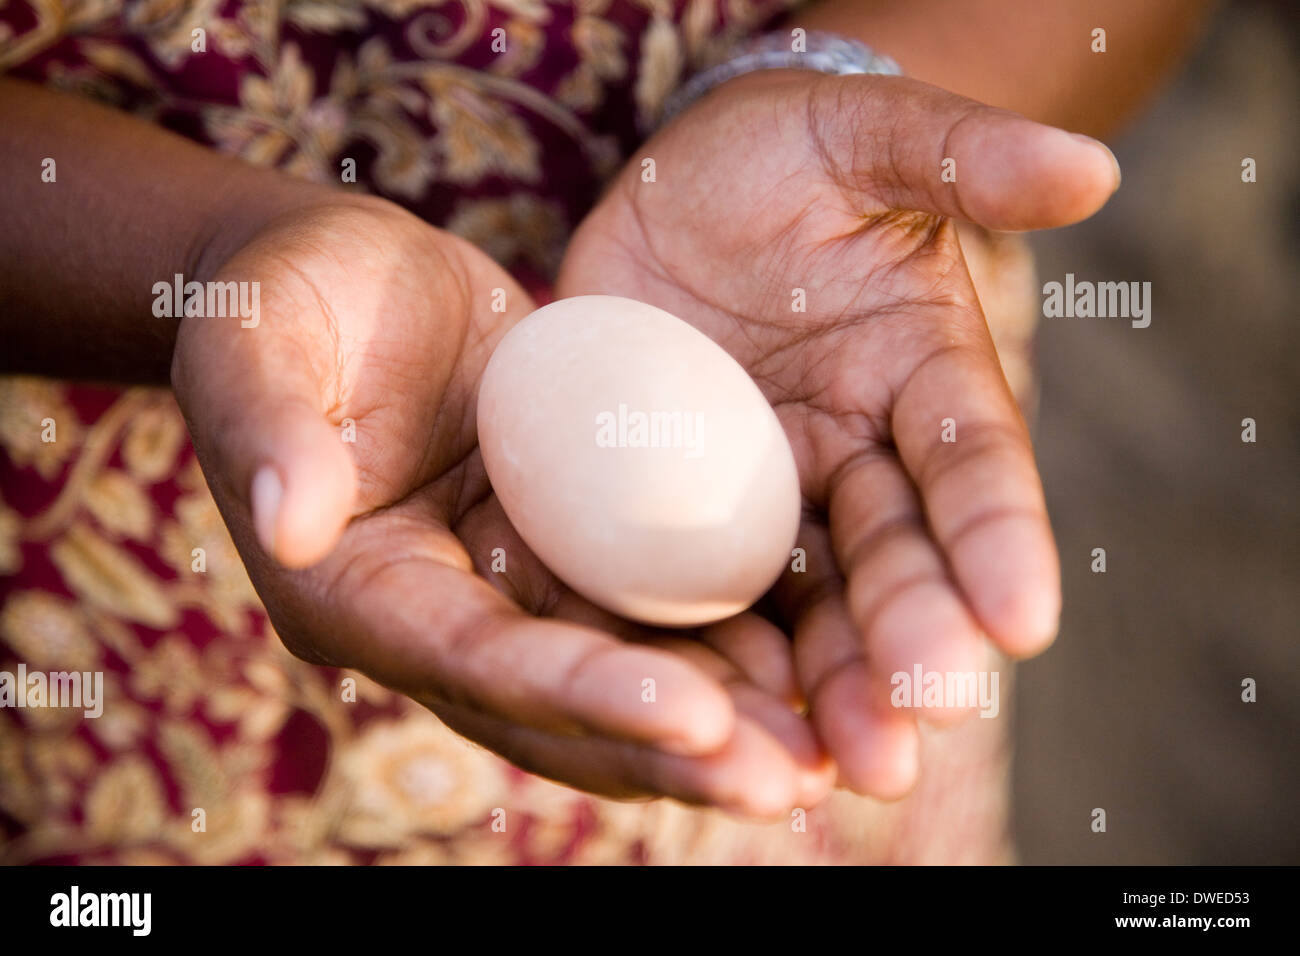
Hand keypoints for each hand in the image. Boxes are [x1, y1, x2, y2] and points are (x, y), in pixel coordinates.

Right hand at [172, 194, 832, 816]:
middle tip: (793, 779)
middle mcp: (443, 619)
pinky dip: (732, 643)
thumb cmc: (290, 299)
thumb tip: (286, 517)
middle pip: (562, 712)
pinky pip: (654, 611)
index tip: (692, 713)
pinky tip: (822, 659)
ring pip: (623, 680)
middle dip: (674, 750)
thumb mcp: (255, 338)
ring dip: (725, 725)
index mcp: (361, 594)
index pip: (473, 661)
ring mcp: (513, 593)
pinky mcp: (570, 551)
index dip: (577, 693)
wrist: (353, 284)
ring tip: (833, 752)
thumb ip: (263, 426)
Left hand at [557, 71, 1120, 796]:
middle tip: (915, 726)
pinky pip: (691, 588)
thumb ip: (963, 158)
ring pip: (803, 603)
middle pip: (892, 560)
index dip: (999, 539)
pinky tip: (707, 720)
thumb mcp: (868, 137)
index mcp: (922, 380)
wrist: (680, 190)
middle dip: (907, 643)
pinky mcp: (672, 507)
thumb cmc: (786, 155)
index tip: (1023, 620)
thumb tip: (1092, 167)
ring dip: (820, 688)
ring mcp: (764, 492)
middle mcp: (856, 456)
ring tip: (831, 769)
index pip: (971, 464)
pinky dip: (704, 656)